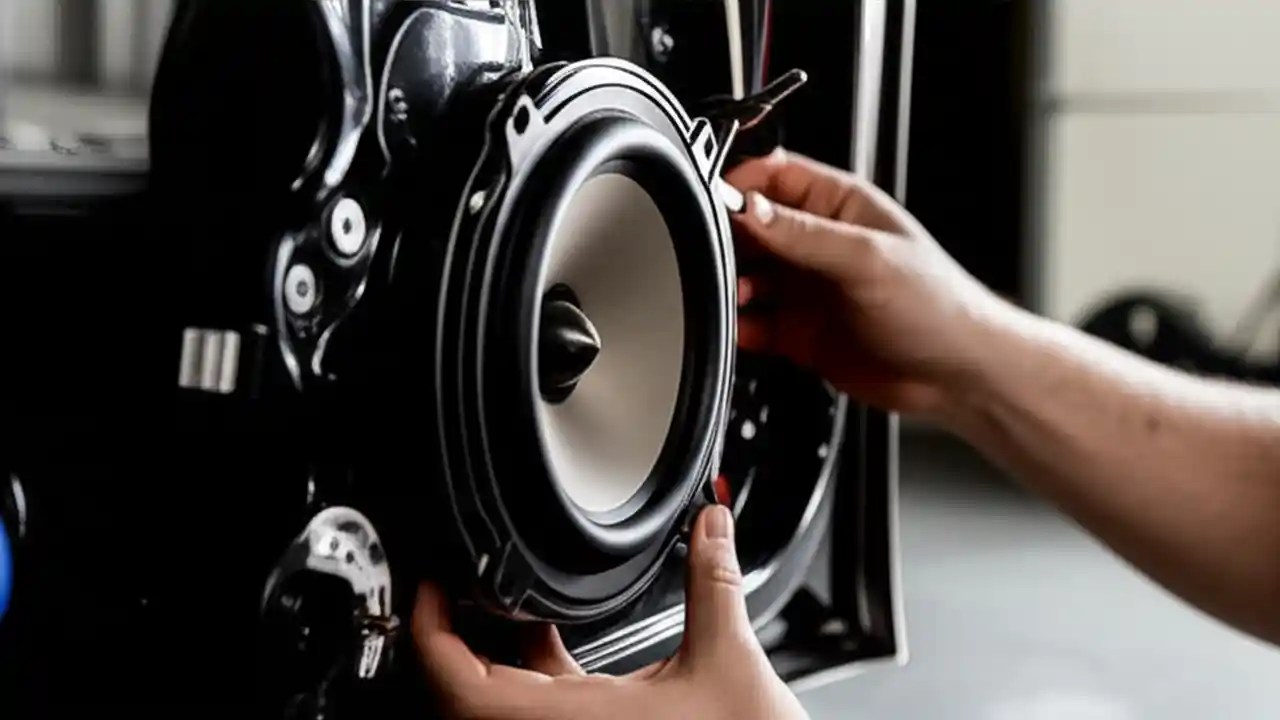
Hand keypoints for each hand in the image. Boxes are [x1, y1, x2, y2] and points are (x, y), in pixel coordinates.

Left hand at [413, 505, 807, 719]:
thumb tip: (711, 522)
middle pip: (466, 691)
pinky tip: (552, 637)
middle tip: (460, 580)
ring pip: (500, 701)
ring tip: (505, 597)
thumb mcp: (729, 660)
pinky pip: (535, 706)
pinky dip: (530, 670)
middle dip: (458, 631)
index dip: (430, 631)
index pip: (460, 686)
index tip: (433, 585)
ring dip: (494, 650)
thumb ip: (711, 580)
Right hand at [727, 149, 1007, 415]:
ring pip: (746, 276)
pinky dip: (739, 327)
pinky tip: (740, 329)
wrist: (957, 375)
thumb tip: (751, 208)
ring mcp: (807, 288)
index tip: (715, 202)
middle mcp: (818, 243)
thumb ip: (804, 235)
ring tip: (733, 295)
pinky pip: (754, 324)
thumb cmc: (937, 305)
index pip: (774, 176)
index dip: (741, 184)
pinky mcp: (799, 331)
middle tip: (717, 256)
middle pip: (750, 227)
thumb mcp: (867, 259)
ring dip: (730, 285)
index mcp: (839, 206)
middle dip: (728, 239)